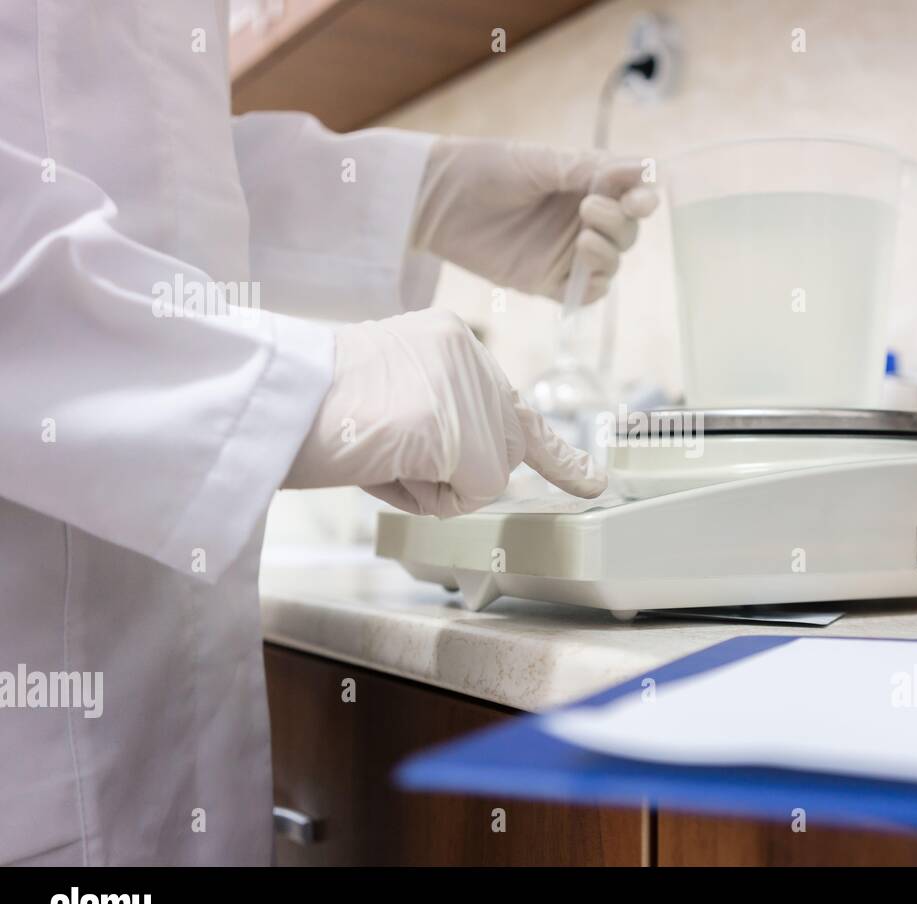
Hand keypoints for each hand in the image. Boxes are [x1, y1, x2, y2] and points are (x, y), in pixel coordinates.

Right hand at [284, 309, 604, 515]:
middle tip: (390, 447)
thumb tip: (476, 469)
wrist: (268, 398)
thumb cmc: (311, 410)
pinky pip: (468, 497)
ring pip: (486, 479)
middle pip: (501, 452)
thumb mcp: (392, 398)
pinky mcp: (458, 427)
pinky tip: (387, 459)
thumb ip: (444, 419)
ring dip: (433, 486)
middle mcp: (470, 353)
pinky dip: (427, 498)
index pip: (512, 406)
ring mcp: (467, 388)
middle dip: (457, 473)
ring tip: (378, 450)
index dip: (556, 455)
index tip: (594, 482)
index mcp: (450, 339)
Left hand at [411, 138, 657, 303]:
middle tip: (588, 207)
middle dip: (618, 222)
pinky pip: (586, 294)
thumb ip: (590, 168)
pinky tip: (581, 269)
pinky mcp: (546, 281)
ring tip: (582, 237)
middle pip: (627, 231)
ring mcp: (565, 252)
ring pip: (612, 263)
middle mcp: (581, 219)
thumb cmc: (485, 167)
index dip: (644, 198)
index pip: (631, 194)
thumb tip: (645, 168)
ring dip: (608, 253)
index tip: (641, 200)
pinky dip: (593, 287)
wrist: (436, 199)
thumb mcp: (540, 161)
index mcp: (585, 183)